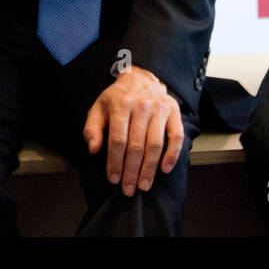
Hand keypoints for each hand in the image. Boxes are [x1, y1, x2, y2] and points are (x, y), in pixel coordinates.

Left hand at [83, 65, 184, 196]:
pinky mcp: (174, 112)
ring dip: (149, 168)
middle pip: (137, 145)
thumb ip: (92, 129)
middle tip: (129, 189)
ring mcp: (160, 109)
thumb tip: (94, 150)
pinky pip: (176, 136)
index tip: (114, 179)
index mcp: (121, 105)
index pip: (118, 140)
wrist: (142, 78)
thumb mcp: (98, 108)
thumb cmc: (118, 98)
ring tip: (144, 185)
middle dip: (132, 171)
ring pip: (155, 144)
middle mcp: (142, 106)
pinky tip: (165, 169)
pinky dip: (172, 154)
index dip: (115, 162)